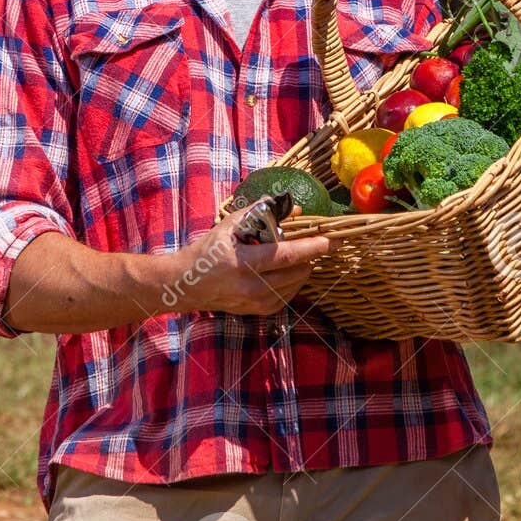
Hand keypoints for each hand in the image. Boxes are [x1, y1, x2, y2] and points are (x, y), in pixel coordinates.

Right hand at [165, 199, 332, 315]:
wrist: (186, 285)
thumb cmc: (206, 251)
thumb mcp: (229, 225)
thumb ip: (261, 213)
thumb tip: (294, 208)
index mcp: (243, 262)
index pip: (287, 255)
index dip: (313, 246)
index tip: (333, 240)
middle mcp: (252, 286)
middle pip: (297, 271)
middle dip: (312, 256)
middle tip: (318, 242)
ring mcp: (256, 302)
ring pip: (296, 284)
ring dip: (304, 268)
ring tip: (300, 254)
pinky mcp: (259, 311)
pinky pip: (288, 295)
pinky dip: (294, 281)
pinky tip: (289, 271)